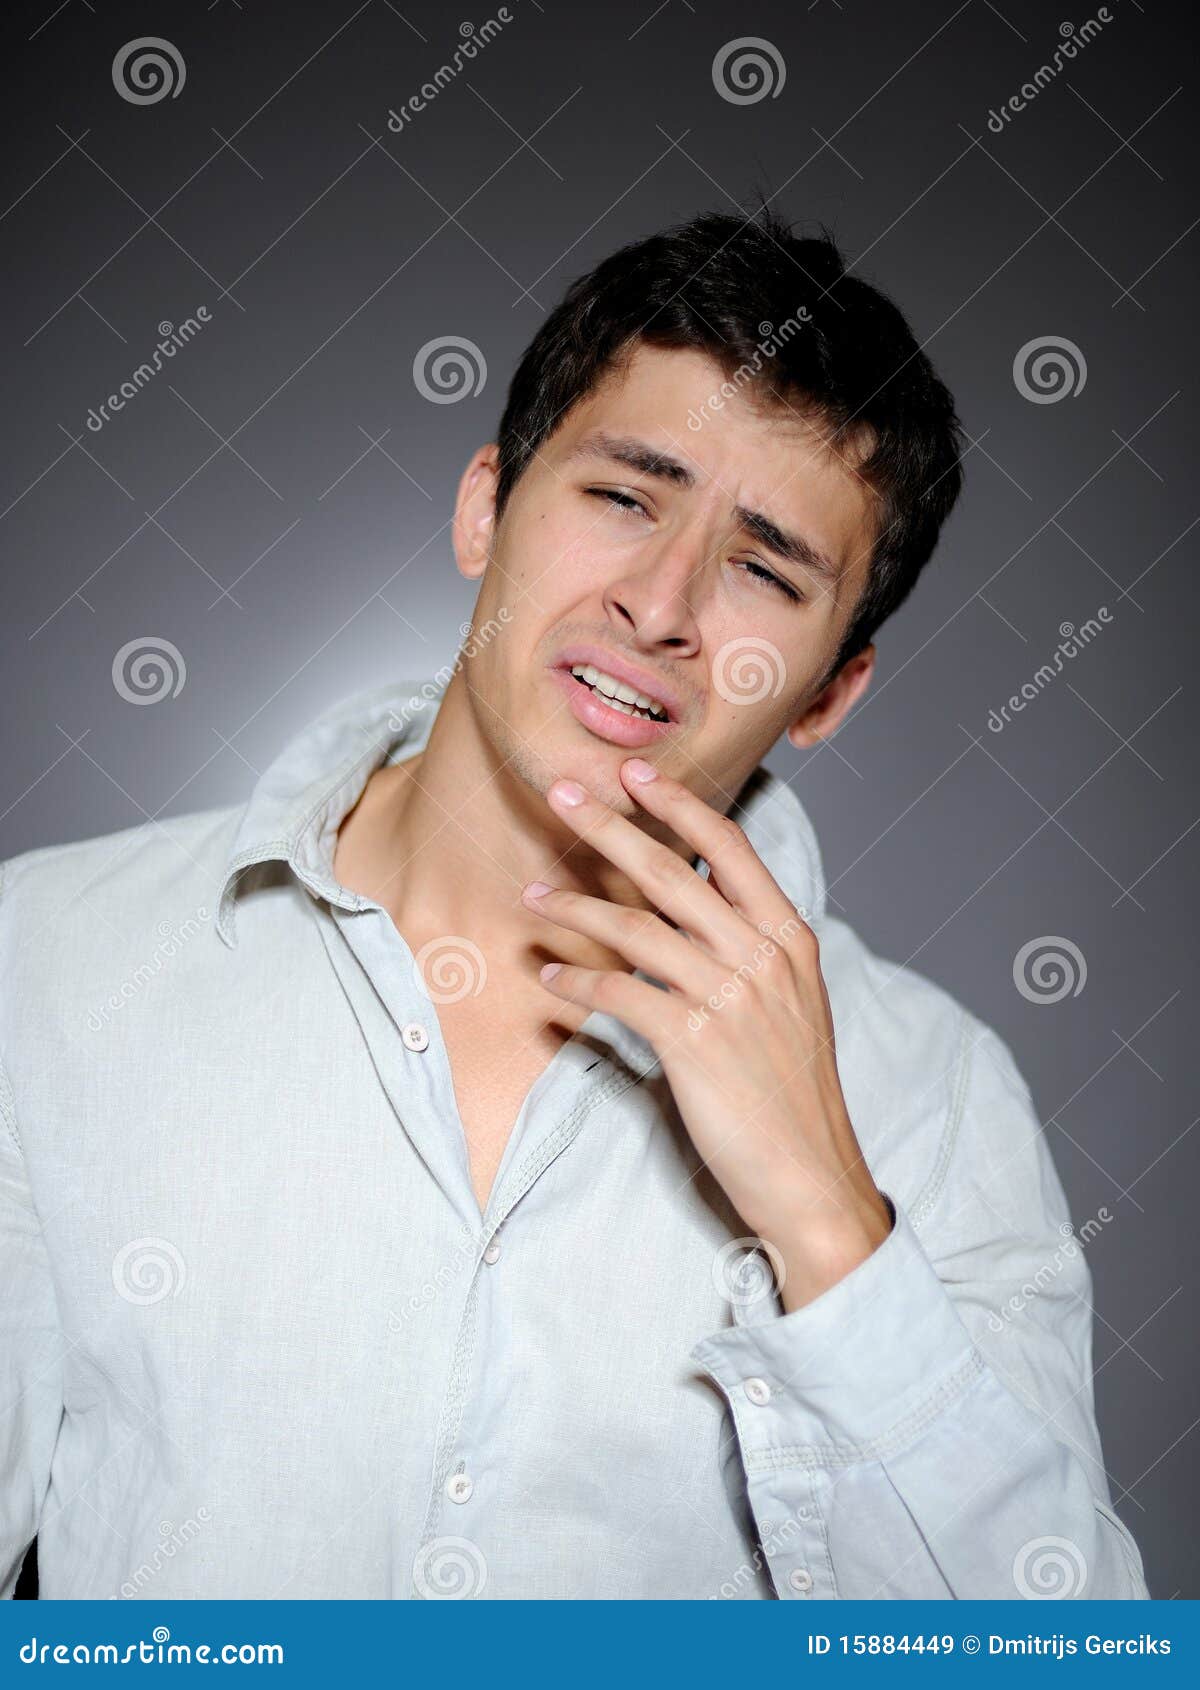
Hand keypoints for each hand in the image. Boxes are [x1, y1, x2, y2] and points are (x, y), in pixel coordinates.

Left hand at [521, 757, 893, 1312]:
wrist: (810, 1175)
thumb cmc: (792, 1096)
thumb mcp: (790, 1007)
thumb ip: (752, 954)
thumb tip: (697, 916)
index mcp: (788, 939)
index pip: (731, 849)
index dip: (679, 805)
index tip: (635, 773)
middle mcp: (763, 956)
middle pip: (672, 873)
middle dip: (609, 828)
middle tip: (561, 795)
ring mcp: (729, 997)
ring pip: (635, 928)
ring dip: (574, 908)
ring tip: (531, 897)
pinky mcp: (694, 1042)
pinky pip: (618, 994)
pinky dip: (575, 981)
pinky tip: (547, 977)